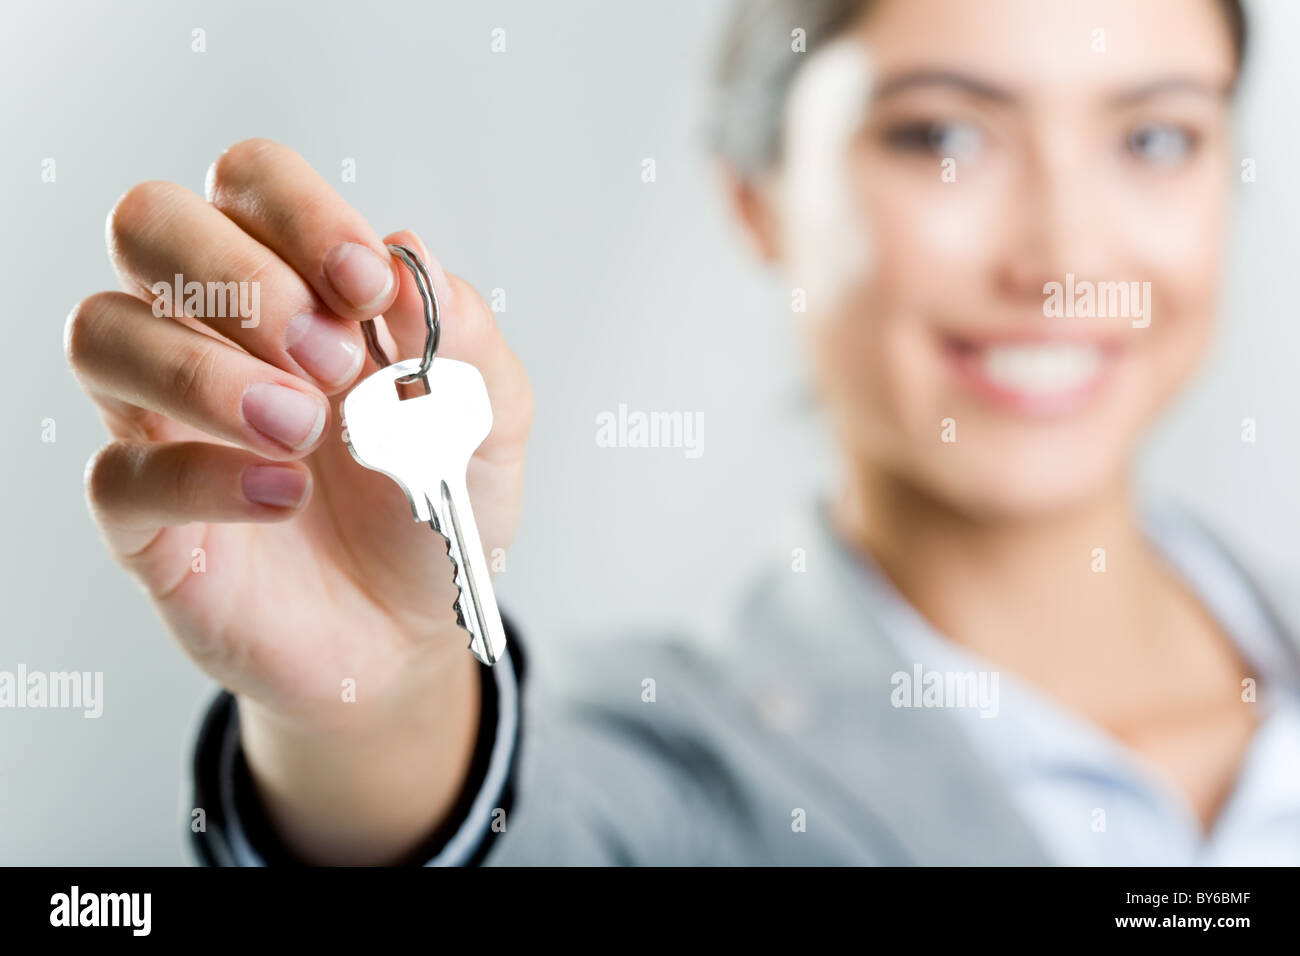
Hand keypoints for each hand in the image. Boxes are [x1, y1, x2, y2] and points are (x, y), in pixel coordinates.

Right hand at [65, 139, 533, 861]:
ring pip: (104, 331)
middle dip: (240, 277)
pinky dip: (204, 475)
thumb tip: (408, 257)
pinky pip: (121, 470)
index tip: (366, 287)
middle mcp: (215, 337)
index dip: (301, 214)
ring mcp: (167, 422)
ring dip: (206, 370)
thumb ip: (465, 337)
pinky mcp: (147, 517)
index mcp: (297, 289)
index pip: (250, 183)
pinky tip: (282, 497)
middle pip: (150, 226)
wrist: (411, 629)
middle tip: (330, 360)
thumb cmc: (434, 508)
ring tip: (303, 429)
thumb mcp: (488, 421)